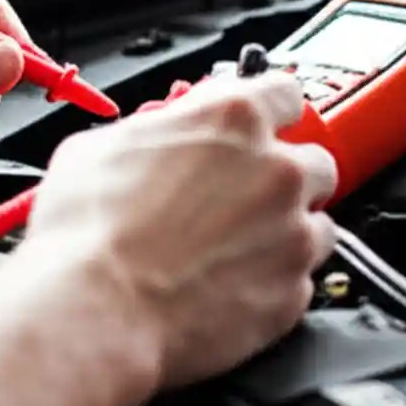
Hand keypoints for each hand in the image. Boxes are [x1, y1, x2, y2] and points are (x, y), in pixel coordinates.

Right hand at [22, 72, 338, 387]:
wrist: (94, 313)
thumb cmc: (88, 233)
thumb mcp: (103, 146)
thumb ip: (156, 130)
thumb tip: (160, 135)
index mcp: (233, 119)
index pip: (285, 92)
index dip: (269, 111)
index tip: (260, 126)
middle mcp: (276, 171)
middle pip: (313, 162)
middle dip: (283, 178)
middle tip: (241, 198)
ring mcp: (292, 234)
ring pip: (316, 224)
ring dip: (285, 233)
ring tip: (233, 251)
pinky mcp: (291, 293)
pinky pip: (299, 282)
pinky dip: (272, 284)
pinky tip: (228, 287)